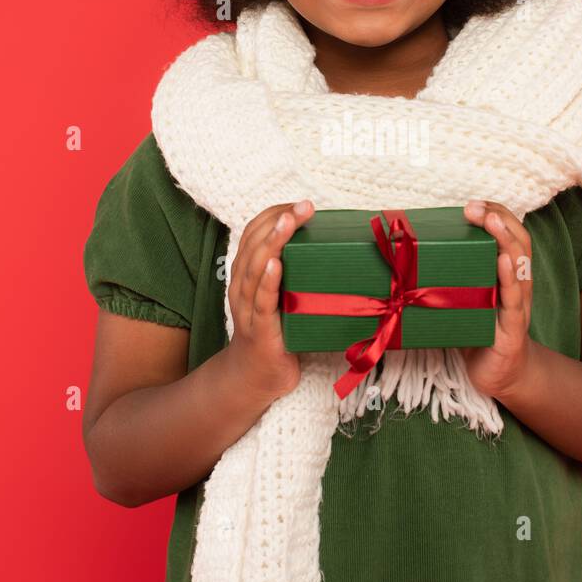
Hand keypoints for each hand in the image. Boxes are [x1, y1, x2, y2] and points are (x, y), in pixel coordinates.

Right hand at [226, 199, 314, 404]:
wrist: (256, 378)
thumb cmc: (277, 333)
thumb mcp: (286, 296)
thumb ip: (300, 274)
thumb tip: (338, 250)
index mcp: (249, 271)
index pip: (255, 231)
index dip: (276, 213)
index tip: (300, 203)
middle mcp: (243, 284)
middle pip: (255, 242)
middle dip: (279, 220)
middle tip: (305, 206)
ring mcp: (248, 306)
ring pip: (255, 266)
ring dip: (273, 241)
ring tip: (289, 222)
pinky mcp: (259, 329)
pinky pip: (261, 301)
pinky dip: (267, 281)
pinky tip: (275, 264)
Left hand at [458, 199, 533, 403]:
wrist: (499, 378)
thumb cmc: (475, 334)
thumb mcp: (461, 300)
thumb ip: (446, 278)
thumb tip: (400, 258)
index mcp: (505, 275)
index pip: (509, 235)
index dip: (496, 214)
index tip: (474, 204)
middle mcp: (516, 285)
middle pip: (518, 242)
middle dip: (498, 219)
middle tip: (475, 208)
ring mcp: (518, 306)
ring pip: (518, 265)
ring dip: (505, 240)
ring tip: (491, 221)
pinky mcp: (513, 329)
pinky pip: (514, 300)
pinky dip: (509, 278)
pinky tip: (502, 261)